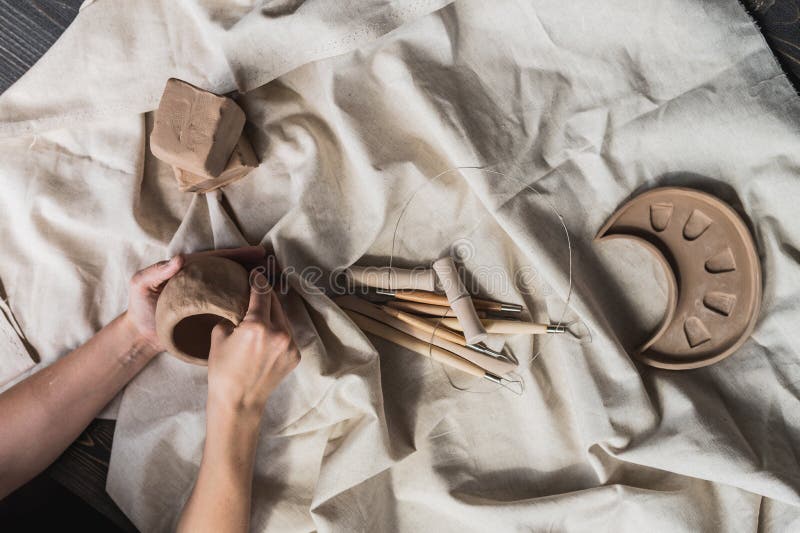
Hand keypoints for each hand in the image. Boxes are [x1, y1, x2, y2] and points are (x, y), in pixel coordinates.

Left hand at [125, 246, 267, 349]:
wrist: (140, 337)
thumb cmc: (139, 308)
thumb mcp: (141, 285)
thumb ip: (155, 271)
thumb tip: (180, 259)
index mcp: (192, 271)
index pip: (220, 259)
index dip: (240, 255)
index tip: (258, 253)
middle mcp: (205, 284)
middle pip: (234, 272)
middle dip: (255, 268)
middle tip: (274, 268)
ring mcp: (210, 301)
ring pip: (238, 290)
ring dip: (257, 287)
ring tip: (276, 287)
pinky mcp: (212, 318)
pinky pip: (233, 310)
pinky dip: (249, 308)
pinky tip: (263, 310)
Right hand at [207, 273, 299, 417]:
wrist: (239, 402)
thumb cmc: (223, 371)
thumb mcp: (219, 336)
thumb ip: (232, 315)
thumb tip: (238, 306)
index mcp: (258, 326)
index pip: (261, 293)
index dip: (258, 280)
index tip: (256, 273)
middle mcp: (279, 333)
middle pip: (275, 302)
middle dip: (266, 294)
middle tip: (258, 287)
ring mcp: (290, 345)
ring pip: (283, 318)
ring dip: (273, 312)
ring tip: (262, 310)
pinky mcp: (295, 356)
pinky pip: (287, 334)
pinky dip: (278, 329)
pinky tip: (267, 332)